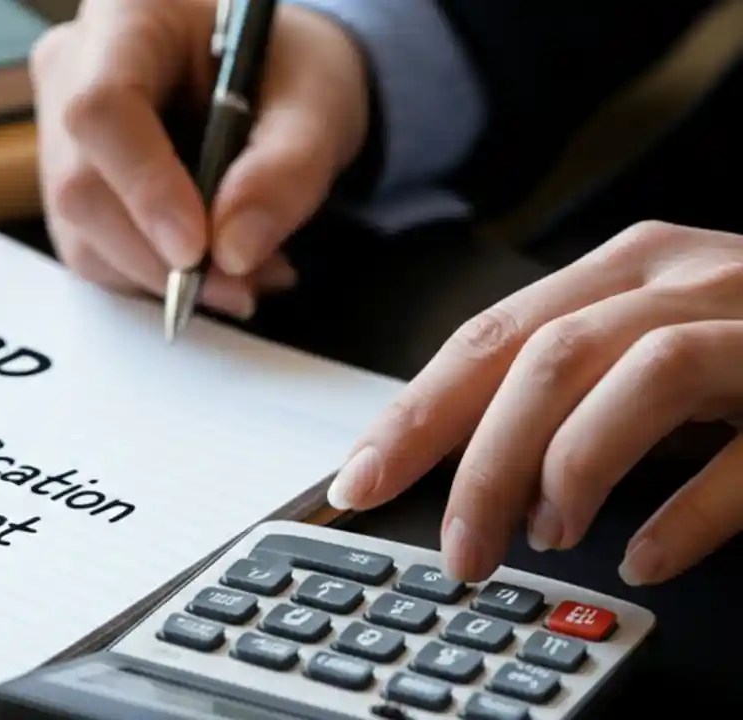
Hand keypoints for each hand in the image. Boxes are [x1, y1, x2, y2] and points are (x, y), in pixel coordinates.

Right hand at [30, 0, 370, 318]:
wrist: (272, 84)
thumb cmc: (288, 73)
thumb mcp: (316, 108)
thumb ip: (285, 173)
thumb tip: (233, 252)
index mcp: (128, 16)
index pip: (104, 108)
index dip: (144, 186)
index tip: (196, 250)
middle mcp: (73, 70)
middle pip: (81, 184)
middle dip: (159, 255)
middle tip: (241, 284)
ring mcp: (59, 134)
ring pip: (82, 233)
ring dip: (163, 276)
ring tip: (245, 274)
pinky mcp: (69, 189)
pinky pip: (94, 254)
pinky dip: (155, 278)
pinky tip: (214, 267)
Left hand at [326, 221, 742, 584]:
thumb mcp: (646, 340)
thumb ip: (564, 379)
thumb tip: (459, 455)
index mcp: (622, 269)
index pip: (485, 339)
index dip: (413, 415)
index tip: (358, 483)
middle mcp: (682, 279)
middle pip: (541, 359)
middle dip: (478, 462)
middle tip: (459, 549)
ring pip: (630, 377)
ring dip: (570, 469)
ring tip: (546, 537)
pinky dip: (687, 507)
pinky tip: (645, 554)